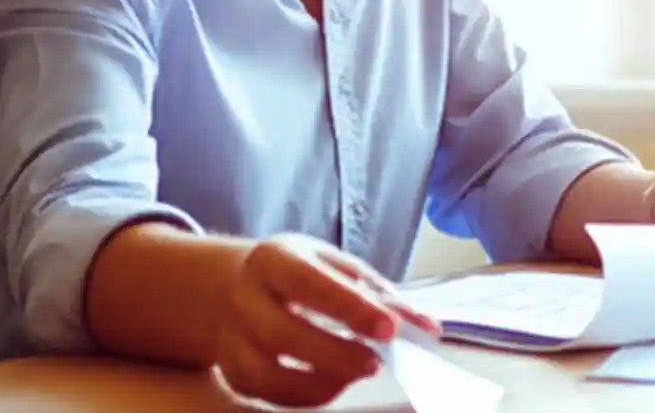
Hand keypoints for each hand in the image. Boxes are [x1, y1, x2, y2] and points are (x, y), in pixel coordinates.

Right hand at [214, 233, 440, 407]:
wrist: (225, 285)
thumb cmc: (297, 273)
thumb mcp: (335, 266)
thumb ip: (380, 294)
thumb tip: (428, 327)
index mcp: (274, 259)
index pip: (310, 283)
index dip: (351, 307)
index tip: (390, 328)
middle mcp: (245, 296)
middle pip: (282, 333)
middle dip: (334, 353)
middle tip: (376, 362)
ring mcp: (231, 337)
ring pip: (265, 374)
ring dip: (318, 383)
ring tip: (357, 374)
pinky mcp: (231, 371)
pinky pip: (266, 394)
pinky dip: (304, 396)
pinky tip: (333, 384)